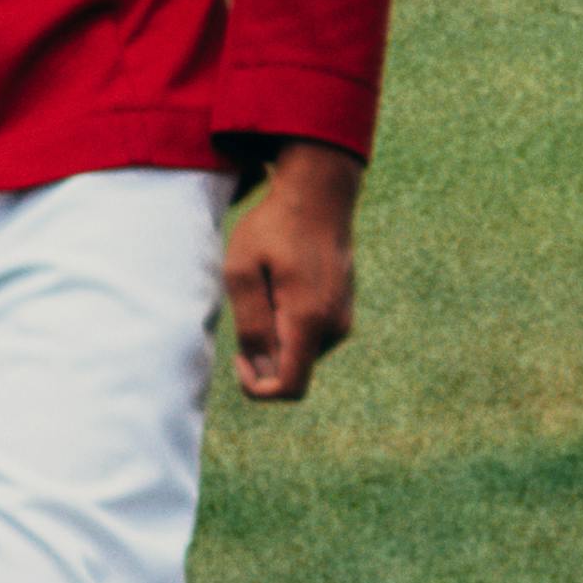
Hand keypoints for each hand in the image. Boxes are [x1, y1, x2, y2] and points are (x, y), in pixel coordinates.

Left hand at [224, 142, 362, 404]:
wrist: (319, 194)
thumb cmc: (273, 227)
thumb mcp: (242, 270)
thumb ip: (251, 324)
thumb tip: (260, 368)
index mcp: (309, 319)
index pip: (290, 387)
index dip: (258, 388)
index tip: (239, 357)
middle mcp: (334, 326)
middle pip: (292, 372)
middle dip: (265, 355)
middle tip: (250, 304)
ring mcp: (343, 319)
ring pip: (300, 354)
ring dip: (278, 336)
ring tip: (268, 288)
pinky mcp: (343, 310)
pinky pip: (311, 337)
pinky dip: (291, 325)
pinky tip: (284, 285)